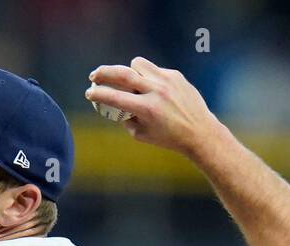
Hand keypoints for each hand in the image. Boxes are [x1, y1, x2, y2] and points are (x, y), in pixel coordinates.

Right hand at [86, 57, 223, 157]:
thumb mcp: (141, 134)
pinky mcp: (175, 75)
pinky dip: (148, 79)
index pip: (115, 97)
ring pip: (137, 64)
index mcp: (147, 109)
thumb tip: (112, 102)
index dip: (98, 94)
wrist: (199, 133)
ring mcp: (167, 81)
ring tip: (130, 84)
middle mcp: (156, 92)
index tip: (89, 93)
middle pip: (123, 73)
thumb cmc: (167, 138)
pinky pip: (153, 71)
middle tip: (94, 76)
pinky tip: (155, 91)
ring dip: (129, 71)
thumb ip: (125, 117)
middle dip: (103, 73)